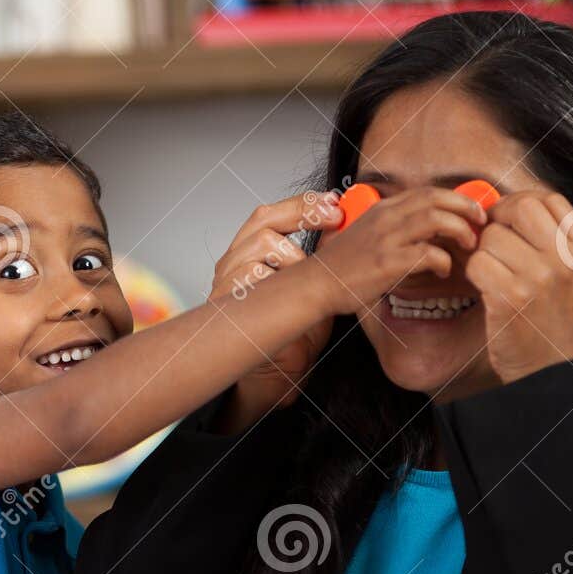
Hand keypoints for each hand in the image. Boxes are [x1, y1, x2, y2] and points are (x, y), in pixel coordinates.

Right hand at [210, 192, 340, 427]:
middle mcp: (234, 262)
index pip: (270, 214)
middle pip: (262, 219)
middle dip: (303, 213)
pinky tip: (288, 294)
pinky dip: (277, 279)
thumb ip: (322, 254)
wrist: (277, 369)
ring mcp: (226, 280)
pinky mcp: (225, 300)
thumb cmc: (292, 330)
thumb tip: (347, 224)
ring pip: (261, 245)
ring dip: (293, 256)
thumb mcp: (314, 283)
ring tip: (304, 277)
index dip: (303, 204)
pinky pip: (254, 273)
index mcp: (250, 253)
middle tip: (333, 219)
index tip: (334, 204)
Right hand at [305, 186, 485, 316]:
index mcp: (383, 209)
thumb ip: (394, 227)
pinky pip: (430, 254)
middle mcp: (385, 218)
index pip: (428, 191)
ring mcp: (386, 239)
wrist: (315, 285)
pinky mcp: (387, 262)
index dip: (458, 198)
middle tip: (480, 224)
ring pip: (438, 219)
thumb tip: (428, 231)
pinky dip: (445, 262)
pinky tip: (443, 271)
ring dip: (461, 231)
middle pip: (437, 198)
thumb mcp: (367, 235)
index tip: (472, 212)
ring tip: (468, 246)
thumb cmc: (341, 267)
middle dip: (467, 208)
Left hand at [464, 190, 572, 384]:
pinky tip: (485, 290)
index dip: (518, 202)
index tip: (505, 219)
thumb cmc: (551, 319)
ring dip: (482, 253)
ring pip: (491, 237)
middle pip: (518, 208)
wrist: (549, 370)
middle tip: (489, 242)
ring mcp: (539, 278)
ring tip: (492, 274)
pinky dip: (473, 274)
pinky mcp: (510, 297)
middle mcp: (566, 260)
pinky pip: (477, 264)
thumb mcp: (570, 275)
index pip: (549, 199)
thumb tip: (506, 206)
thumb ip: (550, 239)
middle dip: (495, 221)